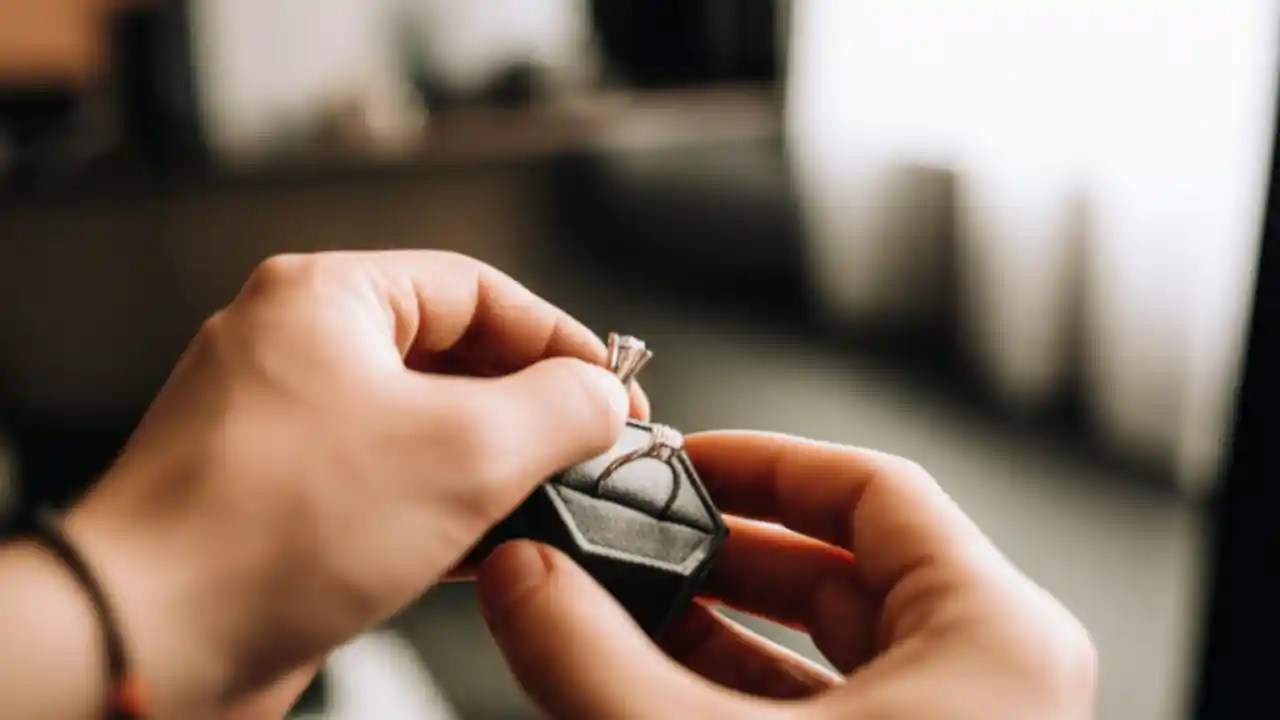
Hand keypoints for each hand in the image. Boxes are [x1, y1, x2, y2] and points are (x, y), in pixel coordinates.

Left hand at [61, 251, 640, 715]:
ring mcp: (286, 428)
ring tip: (554, 496)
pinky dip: (447, 505)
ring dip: (495, 461)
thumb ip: (558, 409)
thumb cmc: (269, 533)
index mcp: (325, 300)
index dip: (558, 337)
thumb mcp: (465, 451)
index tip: (611, 387)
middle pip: (451, 354)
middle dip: (530, 404)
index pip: (476, 289)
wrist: (152, 645)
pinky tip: (494, 543)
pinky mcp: (285, 500)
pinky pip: (388, 482)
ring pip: (422, 424)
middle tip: (591, 443)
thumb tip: (601, 400)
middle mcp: (297, 351)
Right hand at [478, 432, 1097, 718]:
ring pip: (832, 648)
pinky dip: (741, 693)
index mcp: (991, 640)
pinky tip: (661, 685)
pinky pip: (827, 714)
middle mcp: (992, 684)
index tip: (687, 458)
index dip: (765, 462)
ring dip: (724, 626)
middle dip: (726, 553)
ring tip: (631, 607)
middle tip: (640, 536)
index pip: (873, 491)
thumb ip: (592, 657)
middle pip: (846, 568)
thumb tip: (520, 581)